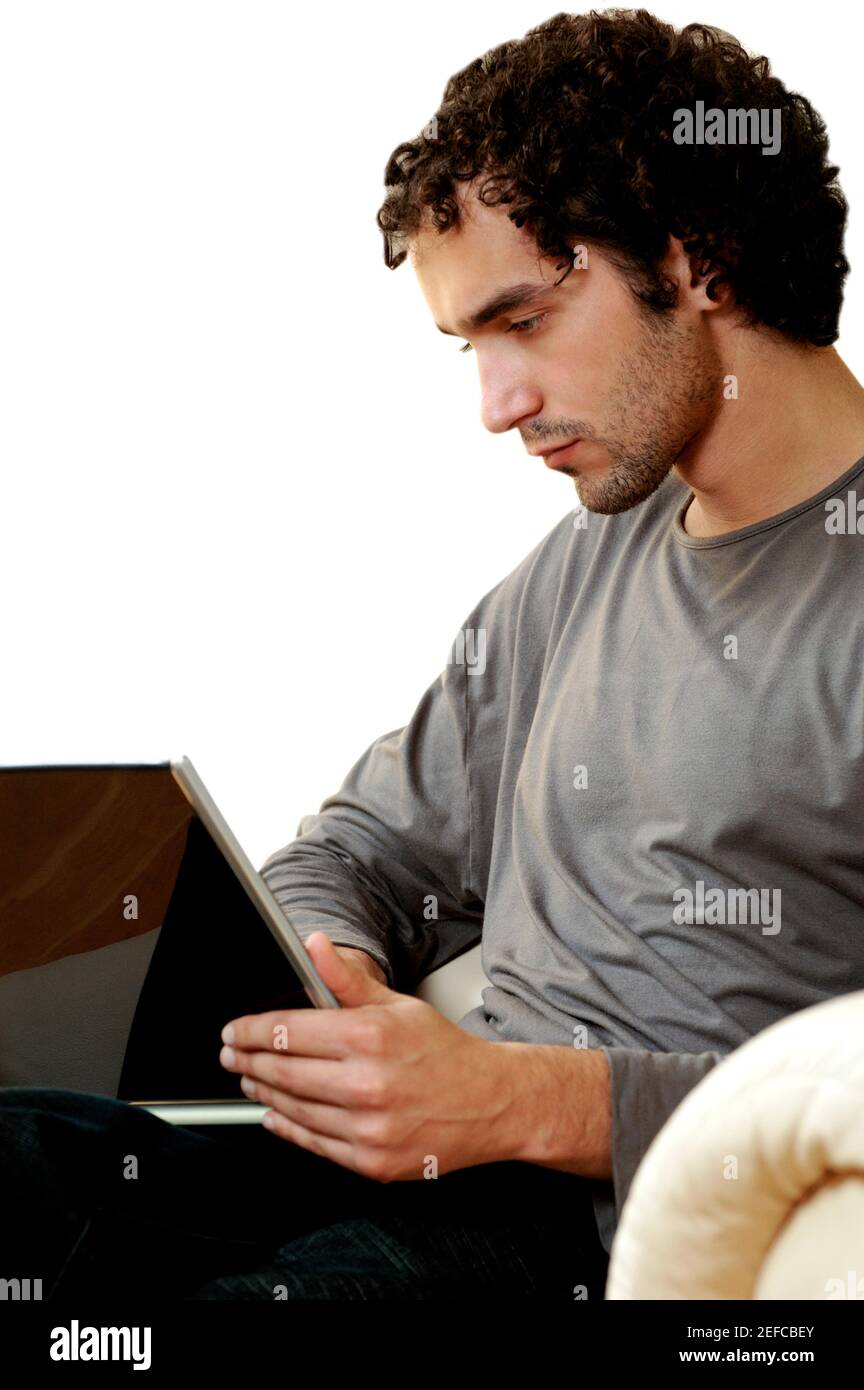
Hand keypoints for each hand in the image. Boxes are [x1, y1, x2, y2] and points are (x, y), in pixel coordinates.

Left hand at [218, 930, 515, 1181]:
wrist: (492, 1102)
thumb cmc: (445, 1053)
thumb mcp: (397, 1004)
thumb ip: (347, 979)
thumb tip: (313, 944)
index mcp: (369, 1036)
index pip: (287, 1031)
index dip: (250, 1031)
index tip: (234, 1031)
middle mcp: (366, 1084)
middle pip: (282, 1070)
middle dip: (247, 1060)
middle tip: (232, 1054)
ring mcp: (368, 1128)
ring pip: (292, 1108)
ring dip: (262, 1091)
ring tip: (251, 1078)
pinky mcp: (371, 1162)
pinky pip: (313, 1143)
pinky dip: (286, 1126)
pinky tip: (275, 1113)